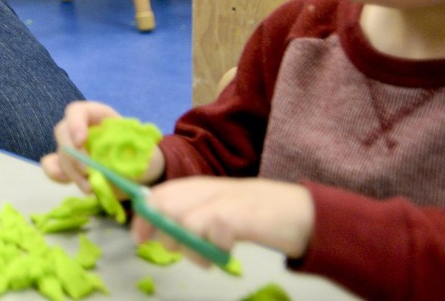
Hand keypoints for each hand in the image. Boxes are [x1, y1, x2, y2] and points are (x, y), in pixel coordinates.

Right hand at [40, 100, 163, 191]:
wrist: (142, 172)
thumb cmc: (143, 156)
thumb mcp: (141, 153)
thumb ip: (127, 156)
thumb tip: (113, 166)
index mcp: (99, 116)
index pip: (78, 111)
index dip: (75, 123)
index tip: (81, 141)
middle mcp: (81, 128)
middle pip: (63, 132)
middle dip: (72, 153)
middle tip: (87, 172)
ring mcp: (73, 146)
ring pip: (61, 154)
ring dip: (71, 172)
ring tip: (90, 188)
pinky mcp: (69, 164)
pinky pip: (53, 166)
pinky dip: (57, 175)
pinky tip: (71, 184)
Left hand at [132, 176, 314, 263]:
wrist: (304, 214)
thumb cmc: (259, 216)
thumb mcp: (219, 212)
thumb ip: (192, 217)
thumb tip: (161, 232)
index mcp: (199, 187)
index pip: (157, 195)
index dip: (143, 217)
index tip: (140, 239)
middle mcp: (208, 189)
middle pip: (164, 207)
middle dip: (165, 235)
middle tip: (185, 251)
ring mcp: (224, 199)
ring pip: (184, 221)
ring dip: (191, 247)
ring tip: (208, 257)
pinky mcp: (241, 214)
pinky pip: (214, 231)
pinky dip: (216, 247)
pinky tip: (228, 251)